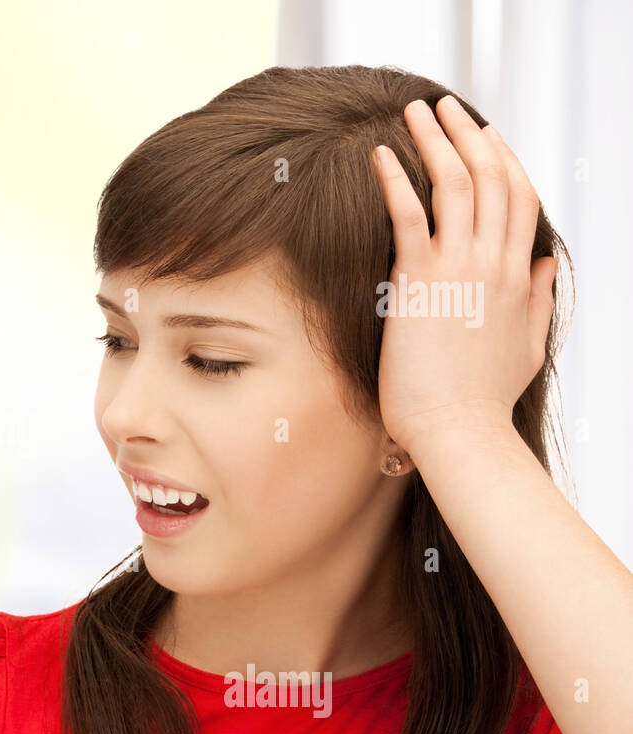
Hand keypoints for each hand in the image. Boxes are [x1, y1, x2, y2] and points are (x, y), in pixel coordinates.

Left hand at [370, 95, 558, 452]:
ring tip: (415, 112)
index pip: (520, 198)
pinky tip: (380, 154)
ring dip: (434, 141)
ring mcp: (458, 269)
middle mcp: (494, 263)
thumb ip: (538, 299)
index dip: (504, 159)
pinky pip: (408, 216)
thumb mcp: (526, 344)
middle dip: (468, 134)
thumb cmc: (483, 398)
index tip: (486, 135)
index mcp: (519, 275)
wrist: (458, 431)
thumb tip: (547, 265)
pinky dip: (395, 180)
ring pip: (454, 185)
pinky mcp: (418, 283)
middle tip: (444, 107)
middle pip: (490, 177)